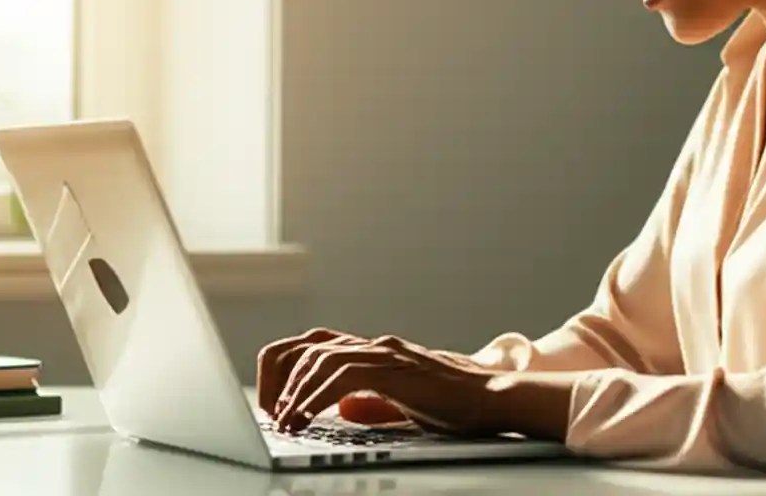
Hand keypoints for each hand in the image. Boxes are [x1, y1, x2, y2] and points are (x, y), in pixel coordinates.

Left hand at [272, 334, 505, 435]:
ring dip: (294, 392)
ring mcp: (386, 353)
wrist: (495, 400)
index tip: (275, 403)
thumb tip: (342, 409)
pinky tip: (306, 417)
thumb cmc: (455, 405)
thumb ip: (372, 401)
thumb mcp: (403, 402)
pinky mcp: (395, 369)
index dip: (287, 369)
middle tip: (270, 414)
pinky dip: (316, 397)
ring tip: (284, 421)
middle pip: (307, 345)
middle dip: (278, 378)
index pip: (315, 345)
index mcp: (374, 351)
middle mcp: (375, 345)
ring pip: (320, 358)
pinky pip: (343, 377)